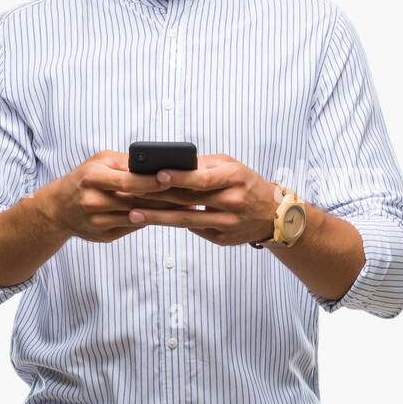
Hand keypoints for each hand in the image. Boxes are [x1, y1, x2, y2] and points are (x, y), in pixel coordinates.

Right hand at [35, 150, 193, 243]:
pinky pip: (134, 226)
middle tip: (192, 194)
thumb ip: (126, 163)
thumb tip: (158, 164)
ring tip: (188, 205)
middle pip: (138, 201)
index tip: (175, 178)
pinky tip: (170, 216)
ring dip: (165, 211)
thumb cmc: (84, 178)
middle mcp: (94, 201)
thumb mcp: (99, 162)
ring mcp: (99, 221)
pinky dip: (153, 220)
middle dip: (166, 198)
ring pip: (139, 216)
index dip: (153, 181)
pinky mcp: (105, 235)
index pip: (129, 181)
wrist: (57, 209)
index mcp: (93, 178)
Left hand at [114, 152, 278, 246]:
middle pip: (188, 201)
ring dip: (157, 217)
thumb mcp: (231, 166)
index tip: (156, 175)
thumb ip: (203, 165)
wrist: (272, 215)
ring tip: (133, 214)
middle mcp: (231, 202)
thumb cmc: (247, 183)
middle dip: (157, 197)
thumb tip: (171, 165)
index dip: (178, 178)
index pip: (202, 179)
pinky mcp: (221, 238)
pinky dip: (172, 224)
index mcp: (234, 179)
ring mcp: (226, 223)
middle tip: (131, 194)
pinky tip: (153, 220)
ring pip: (186, 220)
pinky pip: (193, 229)